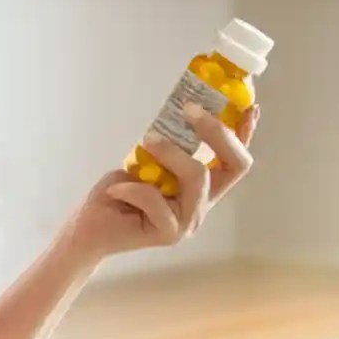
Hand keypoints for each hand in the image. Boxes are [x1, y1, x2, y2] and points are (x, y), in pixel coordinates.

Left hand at [65, 102, 260, 260]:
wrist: (90, 229)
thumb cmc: (116, 192)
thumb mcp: (146, 160)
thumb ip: (169, 146)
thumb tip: (182, 113)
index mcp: (200, 189)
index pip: (235, 162)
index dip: (245, 134)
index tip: (249, 106)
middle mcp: (200, 206)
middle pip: (234, 166)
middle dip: (217, 132)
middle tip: (189, 109)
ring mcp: (187, 222)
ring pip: (197, 176)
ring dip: (170, 152)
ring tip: (145, 143)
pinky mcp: (168, 233)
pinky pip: (155, 198)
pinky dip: (131, 187)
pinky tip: (114, 189)